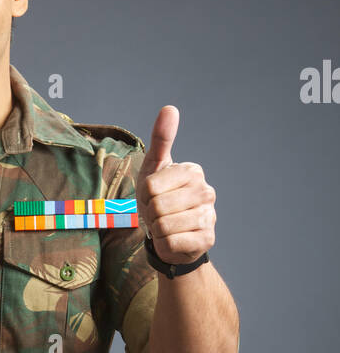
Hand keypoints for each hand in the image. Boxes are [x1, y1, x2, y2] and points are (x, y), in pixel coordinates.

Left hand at [135, 105, 215, 265]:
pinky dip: (165, 244)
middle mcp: (206, 191)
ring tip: (165, 226)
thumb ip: (162, 139)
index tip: (153, 196)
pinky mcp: (206, 239)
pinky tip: (174, 239)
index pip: (150, 185)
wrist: (170, 235)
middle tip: (158, 214)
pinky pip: (170, 242)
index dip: (144, 195)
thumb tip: (170, 108)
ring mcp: (209, 216)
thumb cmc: (160, 198)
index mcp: (193, 171)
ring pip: (163, 225)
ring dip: (157, 229)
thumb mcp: (155, 168)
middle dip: (150, 214)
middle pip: (157, 205)